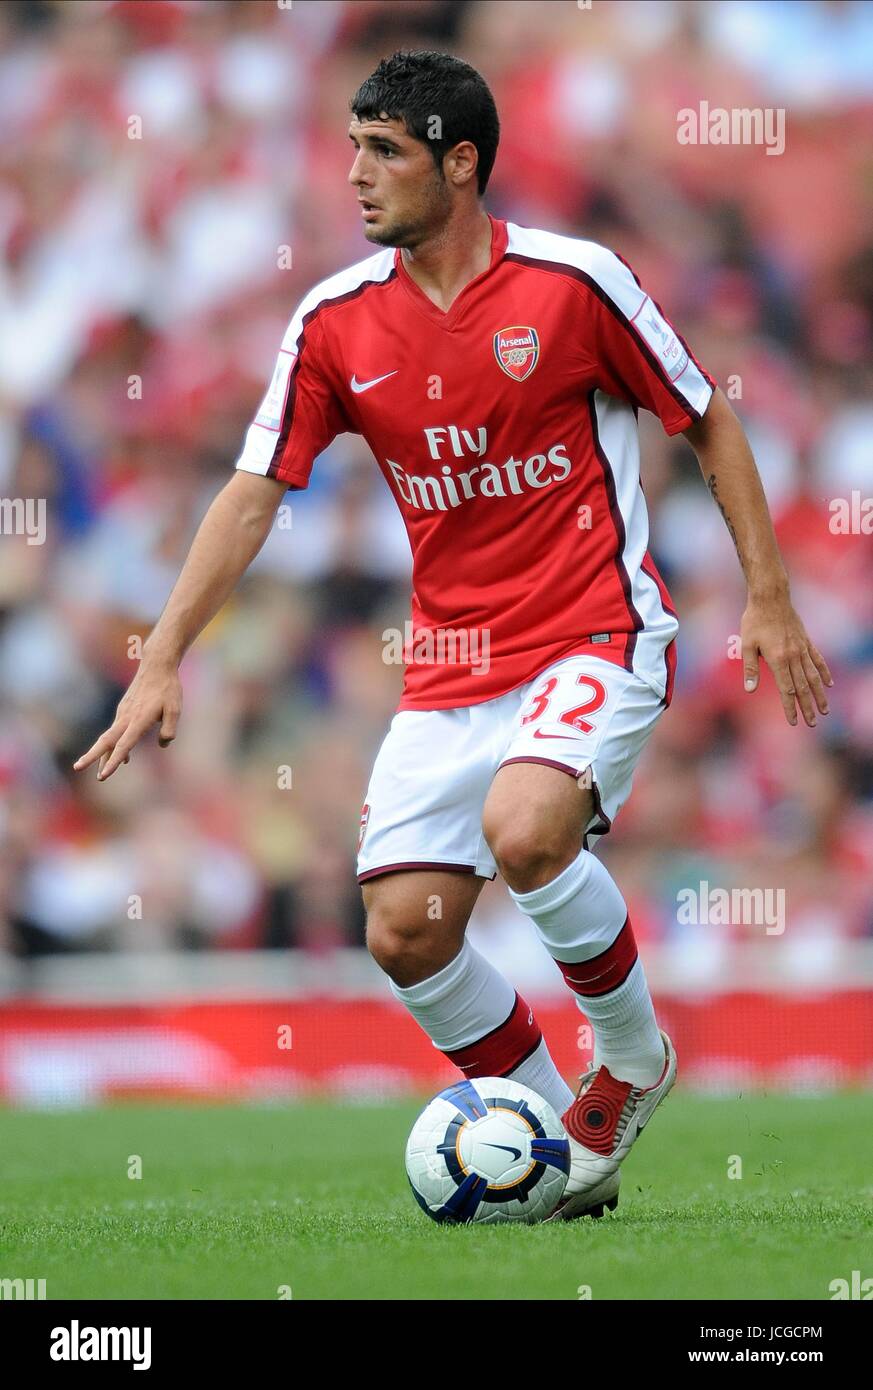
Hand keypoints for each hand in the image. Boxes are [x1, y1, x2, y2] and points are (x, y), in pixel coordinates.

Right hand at [73, 659, 182, 779]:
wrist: (156, 666)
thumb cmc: (167, 688)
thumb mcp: (175, 709)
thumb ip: (169, 730)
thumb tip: (162, 744)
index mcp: (138, 720)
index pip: (123, 745)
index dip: (114, 761)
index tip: (104, 775)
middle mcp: (126, 718)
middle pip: (106, 741)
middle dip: (92, 756)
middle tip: (77, 768)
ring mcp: (123, 713)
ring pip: (109, 738)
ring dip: (104, 755)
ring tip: (101, 773)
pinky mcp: (124, 710)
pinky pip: (117, 731)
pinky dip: (116, 745)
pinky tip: (125, 756)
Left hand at [741, 594, 832, 726]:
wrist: (771, 597)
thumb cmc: (754, 620)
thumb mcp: (746, 644)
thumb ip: (750, 668)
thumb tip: (749, 689)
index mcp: (778, 659)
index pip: (787, 690)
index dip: (790, 707)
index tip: (794, 722)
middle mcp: (793, 656)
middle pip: (803, 687)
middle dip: (808, 707)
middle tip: (813, 723)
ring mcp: (802, 649)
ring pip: (814, 676)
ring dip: (819, 695)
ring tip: (825, 710)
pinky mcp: (806, 641)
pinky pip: (817, 660)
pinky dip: (824, 673)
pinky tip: (829, 684)